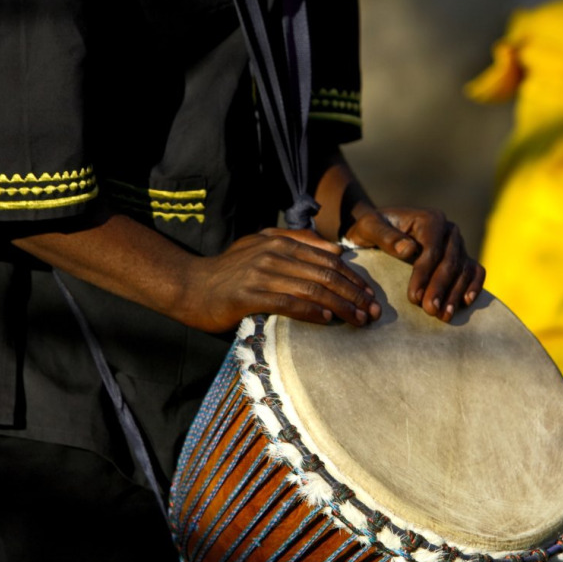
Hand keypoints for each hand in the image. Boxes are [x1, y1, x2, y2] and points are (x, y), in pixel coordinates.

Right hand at [182, 229, 379, 332]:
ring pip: (312, 289)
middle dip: (354, 294)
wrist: (189, 286)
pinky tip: (328, 320)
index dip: (353, 278)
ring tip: (359, 320)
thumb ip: (297, 242)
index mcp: (279, 241)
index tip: (370, 295)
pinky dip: (311, 311)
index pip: (328, 259)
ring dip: (341, 306)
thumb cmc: (229, 272)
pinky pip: (288, 303)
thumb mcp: (261, 246)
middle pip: (325, 274)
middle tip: (373, 312)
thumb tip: (336, 251)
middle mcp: (273, 253)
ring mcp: (260, 274)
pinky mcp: (248, 296)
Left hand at [345, 208, 485, 322]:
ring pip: (463, 269)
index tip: (414, 297)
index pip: (432, 249)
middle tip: (430, 310)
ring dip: (455, 294)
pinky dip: (474, 286)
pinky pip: (475, 271)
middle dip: (440, 288)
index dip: (424, 274)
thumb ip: (385, 236)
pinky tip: (465, 303)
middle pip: (450, 261)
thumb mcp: (369, 227)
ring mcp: (458, 244)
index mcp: (429, 219)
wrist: (380, 232)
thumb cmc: (372, 229)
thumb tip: (409, 250)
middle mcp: (448, 230)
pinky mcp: (462, 257)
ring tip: (443, 315)